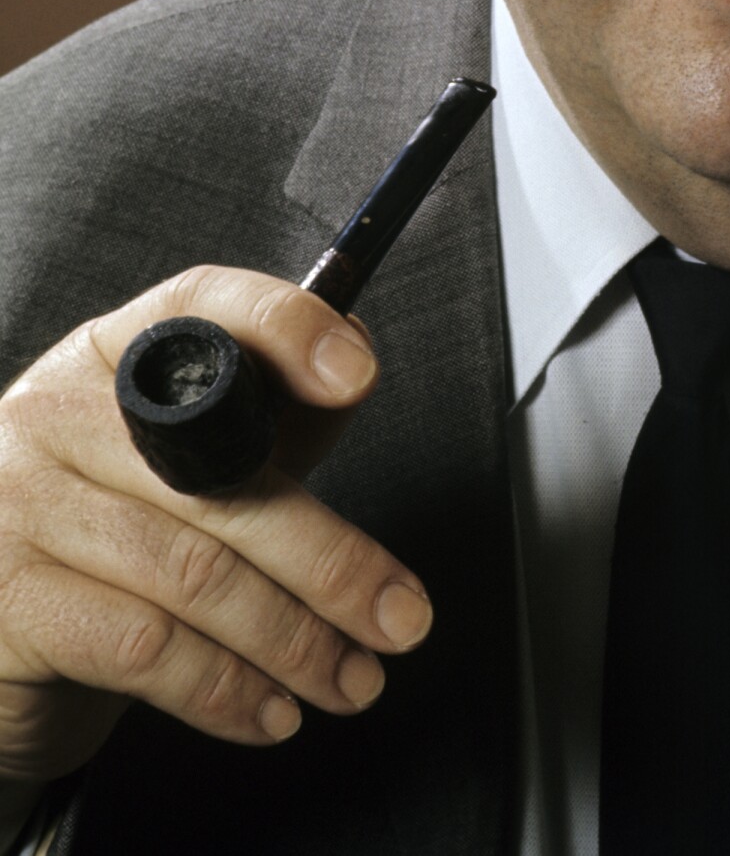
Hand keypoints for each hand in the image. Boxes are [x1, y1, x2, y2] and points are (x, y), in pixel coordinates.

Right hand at [0, 265, 432, 794]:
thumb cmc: (110, 535)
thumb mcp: (190, 458)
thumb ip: (269, 410)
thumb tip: (354, 362)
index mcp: (110, 355)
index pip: (199, 307)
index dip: (285, 331)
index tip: (357, 376)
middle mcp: (54, 412)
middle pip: (220, 475)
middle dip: (331, 560)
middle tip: (401, 617)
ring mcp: (19, 504)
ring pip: (194, 572)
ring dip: (294, 641)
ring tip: (352, 679)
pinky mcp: (7, 603)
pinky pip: (143, 647)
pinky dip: (225, 690)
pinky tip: (272, 712)